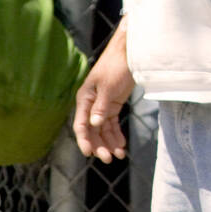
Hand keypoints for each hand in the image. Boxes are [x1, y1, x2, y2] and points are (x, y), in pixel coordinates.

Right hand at [73, 33, 134, 161]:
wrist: (130, 52)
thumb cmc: (116, 65)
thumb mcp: (109, 87)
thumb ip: (101, 106)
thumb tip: (94, 124)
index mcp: (84, 99)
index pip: (81, 125)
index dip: (84, 140)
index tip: (90, 154)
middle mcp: (90, 104)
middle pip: (92, 130)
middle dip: (99, 145)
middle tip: (109, 159)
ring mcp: (102, 105)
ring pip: (102, 130)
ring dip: (109, 143)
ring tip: (119, 155)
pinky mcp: (113, 104)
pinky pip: (112, 124)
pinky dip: (116, 134)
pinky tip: (121, 145)